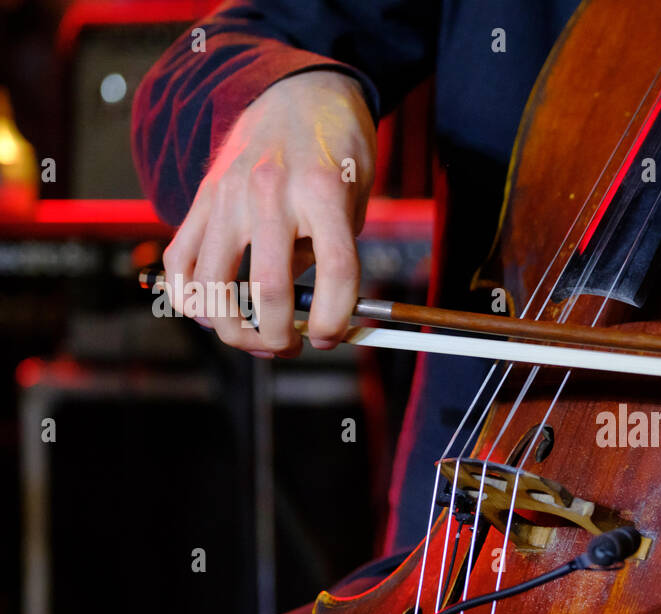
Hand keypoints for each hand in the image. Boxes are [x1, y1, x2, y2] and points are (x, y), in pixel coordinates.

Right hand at [162, 70, 376, 356]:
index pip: (337, 271)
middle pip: (270, 289)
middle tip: (290, 346)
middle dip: (279, 337)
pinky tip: (211, 315)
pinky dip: (189, 299)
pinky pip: (179, 261)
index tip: (330, 337)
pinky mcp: (202, 199)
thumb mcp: (353, 200)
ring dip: (232, 329)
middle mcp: (272, 193)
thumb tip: (308, 317)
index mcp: (324, 192)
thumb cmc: (336, 153)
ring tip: (254, 340)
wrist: (297, 93)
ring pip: (213, 285)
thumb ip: (331, 254)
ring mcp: (229, 196)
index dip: (335, 319)